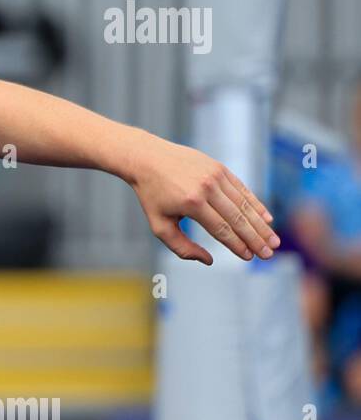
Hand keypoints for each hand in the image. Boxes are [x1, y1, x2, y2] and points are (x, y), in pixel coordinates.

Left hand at [127, 134, 279, 263]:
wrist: (147, 158)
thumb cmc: (152, 195)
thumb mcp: (159, 225)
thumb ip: (181, 247)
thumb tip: (209, 261)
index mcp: (191, 203)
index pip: (221, 229)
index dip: (238, 245)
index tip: (250, 257)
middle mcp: (207, 188)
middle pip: (237, 218)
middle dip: (255, 238)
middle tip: (269, 254)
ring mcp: (215, 175)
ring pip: (243, 204)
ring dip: (260, 224)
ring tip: (273, 241)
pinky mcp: (219, 167)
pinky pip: (241, 189)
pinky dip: (255, 204)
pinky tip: (266, 219)